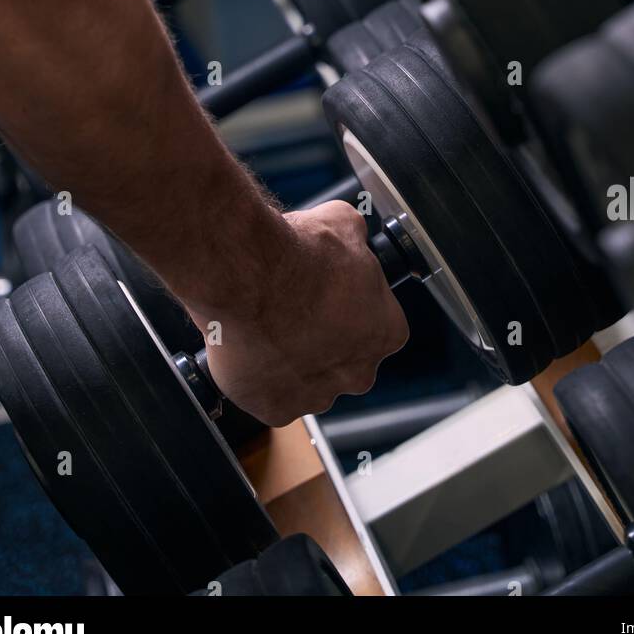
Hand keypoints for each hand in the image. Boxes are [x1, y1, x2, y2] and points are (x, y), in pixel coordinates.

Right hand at [187, 201, 408, 426]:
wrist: (247, 274)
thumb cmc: (298, 252)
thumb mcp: (342, 224)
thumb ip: (353, 238)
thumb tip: (350, 233)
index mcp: (386, 332)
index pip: (376, 325)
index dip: (348, 307)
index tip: (326, 294)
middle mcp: (358, 373)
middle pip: (345, 360)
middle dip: (323, 340)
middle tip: (294, 310)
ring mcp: (316, 396)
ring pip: (306, 381)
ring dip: (291, 360)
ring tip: (265, 325)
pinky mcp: (275, 410)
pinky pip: (270, 397)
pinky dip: (258, 378)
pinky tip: (247, 346)